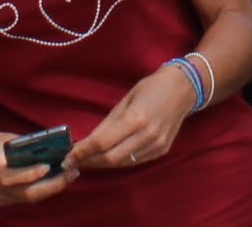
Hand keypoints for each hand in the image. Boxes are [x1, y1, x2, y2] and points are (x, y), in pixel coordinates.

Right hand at [0, 128, 72, 205]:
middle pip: (27, 194)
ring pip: (26, 199)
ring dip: (49, 190)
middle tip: (72, 174)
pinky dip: (35, 191)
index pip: (15, 177)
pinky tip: (48, 183)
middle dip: (54, 186)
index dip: (34, 174)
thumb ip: (21, 145)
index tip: (51, 165)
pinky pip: (19, 199)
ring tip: (66, 178)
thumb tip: (47, 146)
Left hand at [73, 63, 197, 172]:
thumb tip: (87, 141)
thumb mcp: (125, 100)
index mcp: (136, 118)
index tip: (68, 155)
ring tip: (86, 161)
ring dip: (102, 164)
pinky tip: (107, 158)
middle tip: (72, 162)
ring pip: (122, 163)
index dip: (83, 151)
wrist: (183, 88)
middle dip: (89, 162)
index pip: (102, 143)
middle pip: (111, 158)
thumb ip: (107, 123)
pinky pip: (134, 161)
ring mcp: (156, 145)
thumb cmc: (151, 87)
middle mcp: (147, 135)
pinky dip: (118, 161)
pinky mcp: (162, 150)